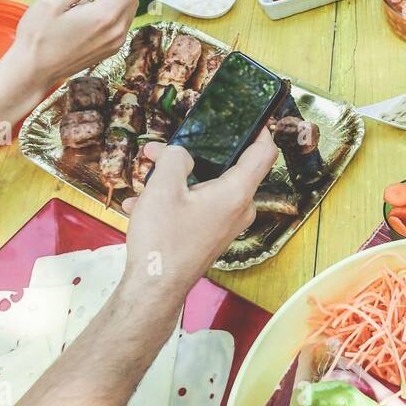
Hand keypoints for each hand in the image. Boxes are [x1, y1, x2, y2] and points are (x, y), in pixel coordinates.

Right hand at [0, 0, 147, 99]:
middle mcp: (117, 30)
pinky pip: (120, 25)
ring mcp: (116, 42)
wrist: (34, 71)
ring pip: (128, 12)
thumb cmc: (39, 37)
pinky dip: (112, 14)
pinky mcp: (110, 50)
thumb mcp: (52, 0)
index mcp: (106, 15)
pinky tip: (90, 14)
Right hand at [120, 133, 278, 295]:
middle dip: (194, 155)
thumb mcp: (163, 188)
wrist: (153, 289)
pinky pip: (195, 208)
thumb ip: (174, 158)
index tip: (252, 116)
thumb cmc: (163, 241)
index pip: (264, 153)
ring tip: (144, 176)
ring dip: (176, 179)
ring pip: (205, 188)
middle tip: (164, 149)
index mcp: (236, 193)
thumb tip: (180, 154)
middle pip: (226, 169)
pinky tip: (141, 205)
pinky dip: (172, 202)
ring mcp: (225, 225)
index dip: (260, 130)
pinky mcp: (210, 236)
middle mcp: (238, 209)